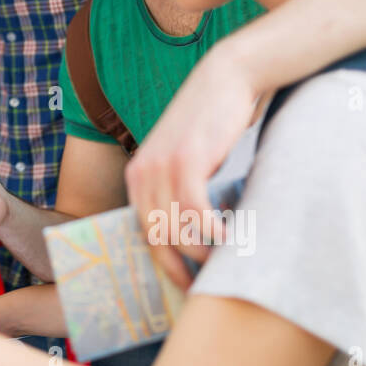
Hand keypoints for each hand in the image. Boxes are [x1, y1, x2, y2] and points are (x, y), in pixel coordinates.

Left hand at [125, 40, 261, 289]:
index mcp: (137, 175)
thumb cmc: (213, 121)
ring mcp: (160, 167)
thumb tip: (191, 233)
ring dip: (201, 252)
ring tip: (224, 260)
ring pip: (175, 229)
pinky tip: (229, 238)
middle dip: (178, 268)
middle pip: (155, 237)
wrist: (227, 77)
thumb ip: (178, 188)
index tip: (184, 282)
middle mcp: (142, 173)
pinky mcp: (185, 160)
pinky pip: (194, 212)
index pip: (142, 232)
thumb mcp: (185, 157)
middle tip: (203, 288)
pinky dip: (211, 232)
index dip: (162, 262)